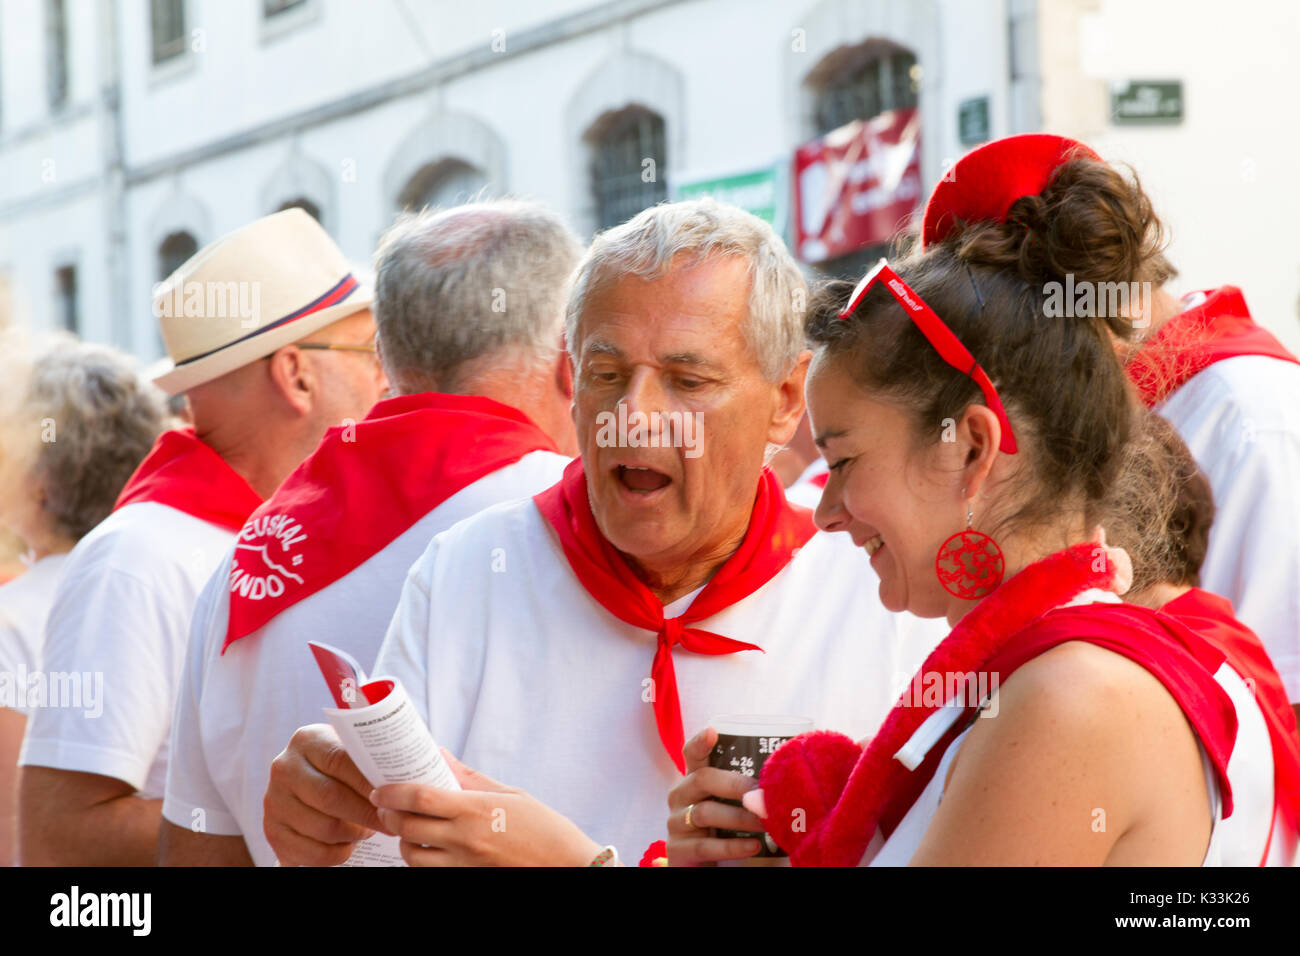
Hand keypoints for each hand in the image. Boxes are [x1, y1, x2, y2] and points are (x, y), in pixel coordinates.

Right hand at [263, 724, 388, 866]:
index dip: (368, 782)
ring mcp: (273, 800)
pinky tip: (348, 844)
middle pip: (330, 797)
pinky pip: (311, 852)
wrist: (307, 785)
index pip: (340, 761)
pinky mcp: (272, 830)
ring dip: (353, 835)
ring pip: (323, 828)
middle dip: (365, 814)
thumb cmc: (343, 767)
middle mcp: (284, 768)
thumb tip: (405, 778)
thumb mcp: (351, 752)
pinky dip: (336, 854)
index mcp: (308, 740)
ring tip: (368, 830)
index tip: (394, 796)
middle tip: (390, 821)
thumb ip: (370, 760)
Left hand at [370, 750, 603, 866]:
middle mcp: (466, 839)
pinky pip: (432, 873)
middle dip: (390, 817)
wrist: (567, 864)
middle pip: (408, 829)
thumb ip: (470, 777)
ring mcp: (465, 864)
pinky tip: (428, 849)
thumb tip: (441, 755)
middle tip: (387, 807)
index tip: (381, 788)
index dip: (393, 792)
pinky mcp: (467, 879)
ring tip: (408, 830)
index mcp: (475, 810)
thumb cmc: (543, 827)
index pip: (420, 797)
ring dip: (404, 843)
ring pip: (414, 858)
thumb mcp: (510, 793)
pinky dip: (422, 862)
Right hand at [666, 727, 763, 865]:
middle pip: (703, 779)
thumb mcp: (731, 804)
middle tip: (762, 793)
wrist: (704, 864)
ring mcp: (676, 822)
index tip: (712, 731)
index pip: (692, 754)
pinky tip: (754, 846)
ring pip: (705, 812)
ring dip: (740, 817)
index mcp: (694, 779)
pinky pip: (705, 845)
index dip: (700, 742)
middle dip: (736, 785)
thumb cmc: (724, 827)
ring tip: (766, 823)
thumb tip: (789, 776)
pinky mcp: (678, 849)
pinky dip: (732, 846)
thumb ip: (748, 789)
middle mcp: (681, 795)